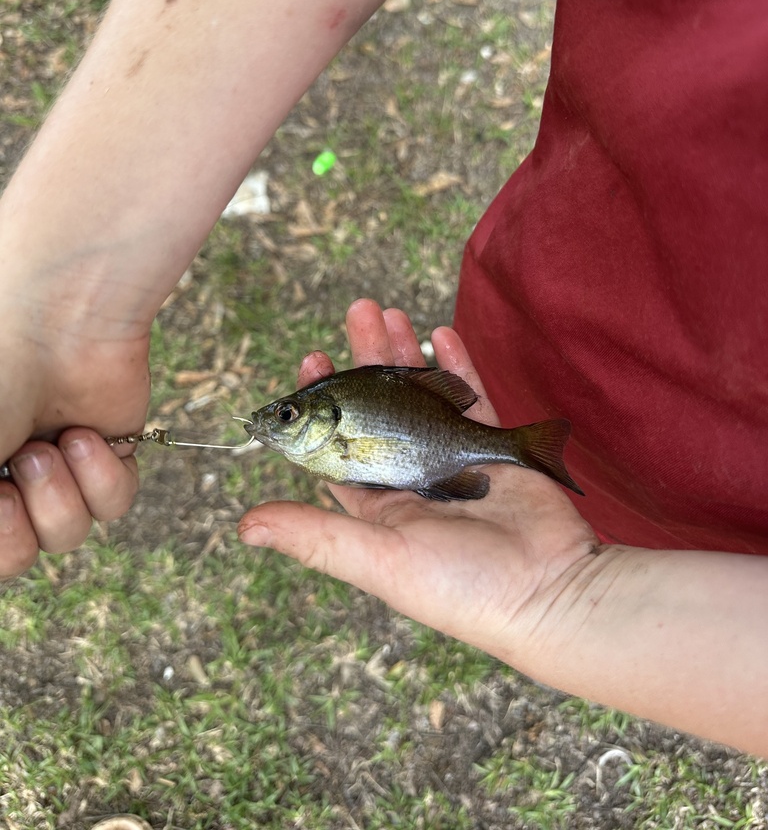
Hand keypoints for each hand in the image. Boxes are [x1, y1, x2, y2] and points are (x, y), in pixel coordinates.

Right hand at [0, 301, 150, 577]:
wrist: (51, 315)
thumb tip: (3, 510)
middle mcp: (3, 473)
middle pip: (15, 557)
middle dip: (11, 531)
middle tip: (13, 467)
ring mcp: (56, 464)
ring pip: (66, 535)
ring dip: (56, 497)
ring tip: (48, 444)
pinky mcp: (110, 450)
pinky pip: (115, 505)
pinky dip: (100, 478)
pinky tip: (84, 436)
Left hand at [238, 299, 598, 664]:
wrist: (547, 591)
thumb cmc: (459, 587)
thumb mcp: (378, 560)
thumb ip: (316, 535)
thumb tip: (244, 524)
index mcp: (377, 505)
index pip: (337, 443)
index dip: (323, 401)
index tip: (312, 359)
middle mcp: (410, 477)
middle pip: (380, 407)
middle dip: (368, 358)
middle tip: (358, 312)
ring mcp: (453, 459)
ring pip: (423, 394)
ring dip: (407, 354)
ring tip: (392, 312)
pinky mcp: (492, 448)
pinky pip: (472, 398)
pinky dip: (458, 365)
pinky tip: (441, 334)